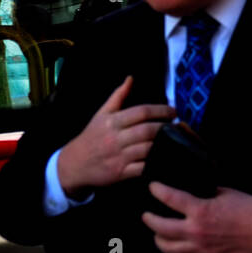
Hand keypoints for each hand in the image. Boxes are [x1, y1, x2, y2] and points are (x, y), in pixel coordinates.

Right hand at [58, 76, 174, 194]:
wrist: (73, 164)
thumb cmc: (91, 137)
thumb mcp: (101, 114)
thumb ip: (118, 96)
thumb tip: (130, 79)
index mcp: (112, 121)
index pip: (141, 112)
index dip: (161, 110)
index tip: (173, 111)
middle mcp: (115, 138)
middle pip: (147, 130)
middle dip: (165, 127)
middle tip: (177, 126)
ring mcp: (119, 157)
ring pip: (148, 149)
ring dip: (164, 144)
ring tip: (175, 140)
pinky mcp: (121, 173)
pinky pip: (143, 168)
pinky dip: (156, 163)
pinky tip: (164, 157)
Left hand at [143, 182, 251, 252]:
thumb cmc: (250, 210)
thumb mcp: (226, 192)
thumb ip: (206, 191)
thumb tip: (195, 189)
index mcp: (200, 210)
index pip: (170, 198)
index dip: (157, 191)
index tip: (153, 187)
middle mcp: (196, 231)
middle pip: (160, 228)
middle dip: (149, 219)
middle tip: (146, 215)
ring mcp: (200, 249)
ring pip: (167, 248)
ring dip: (159, 239)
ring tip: (158, 233)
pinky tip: (176, 251)